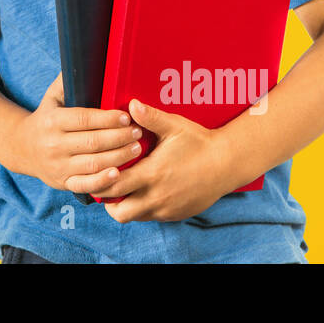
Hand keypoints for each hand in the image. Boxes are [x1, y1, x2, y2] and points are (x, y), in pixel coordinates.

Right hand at [8, 73, 143, 192]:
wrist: (22, 148)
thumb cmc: (45, 119)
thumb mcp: (51, 98)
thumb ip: (67, 82)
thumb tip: (82, 55)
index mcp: (52, 120)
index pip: (84, 119)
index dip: (107, 118)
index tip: (127, 116)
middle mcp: (54, 144)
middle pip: (92, 142)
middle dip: (119, 137)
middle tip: (139, 132)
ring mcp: (58, 166)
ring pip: (92, 163)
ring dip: (118, 157)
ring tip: (137, 148)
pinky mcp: (62, 182)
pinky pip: (85, 185)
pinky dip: (102, 181)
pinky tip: (119, 173)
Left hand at [95, 98, 236, 222]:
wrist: (227, 164)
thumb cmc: (199, 142)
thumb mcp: (174, 126)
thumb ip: (150, 117)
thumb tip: (131, 104)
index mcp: (152, 174)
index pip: (113, 186)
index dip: (100, 180)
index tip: (96, 170)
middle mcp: (156, 197)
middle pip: (118, 211)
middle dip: (106, 199)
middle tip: (102, 182)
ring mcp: (166, 209)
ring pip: (132, 217)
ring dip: (122, 205)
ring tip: (120, 188)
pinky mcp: (174, 215)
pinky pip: (149, 217)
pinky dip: (139, 208)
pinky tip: (140, 191)